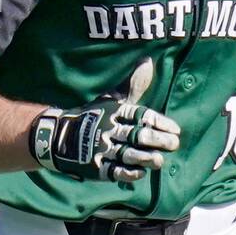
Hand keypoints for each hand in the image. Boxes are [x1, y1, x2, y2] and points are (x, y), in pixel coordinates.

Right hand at [29, 57, 181, 182]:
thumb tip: (147, 61)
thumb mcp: (111, 98)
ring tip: (160, 160)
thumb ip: (132, 84)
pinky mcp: (96, 166)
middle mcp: (108, 129)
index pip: (140, 115)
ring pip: (127, 154)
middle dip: (157, 140)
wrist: (59, 135)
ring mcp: (101, 148)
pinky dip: (128, 173)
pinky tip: (141, 173)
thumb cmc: (93, 116)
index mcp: (114, 111)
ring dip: (145, 158)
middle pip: (136, 135)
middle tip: (174, 144)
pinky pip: (114, 171)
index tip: (176, 129)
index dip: (159, 122)